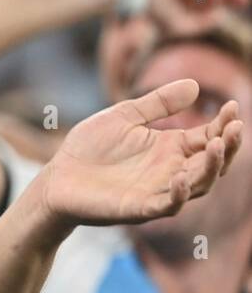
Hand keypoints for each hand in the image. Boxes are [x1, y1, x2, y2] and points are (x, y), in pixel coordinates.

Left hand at [40, 79, 240, 227]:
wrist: (57, 177)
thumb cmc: (89, 148)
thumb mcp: (124, 116)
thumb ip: (157, 104)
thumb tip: (195, 84)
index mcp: (170, 148)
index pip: (208, 137)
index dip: (223, 124)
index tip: (234, 106)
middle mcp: (170, 170)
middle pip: (211, 163)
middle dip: (227, 146)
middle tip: (235, 127)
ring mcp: (157, 190)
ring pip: (198, 185)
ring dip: (210, 167)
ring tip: (216, 145)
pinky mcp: (139, 207)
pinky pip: (166, 205)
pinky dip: (177, 194)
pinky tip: (180, 178)